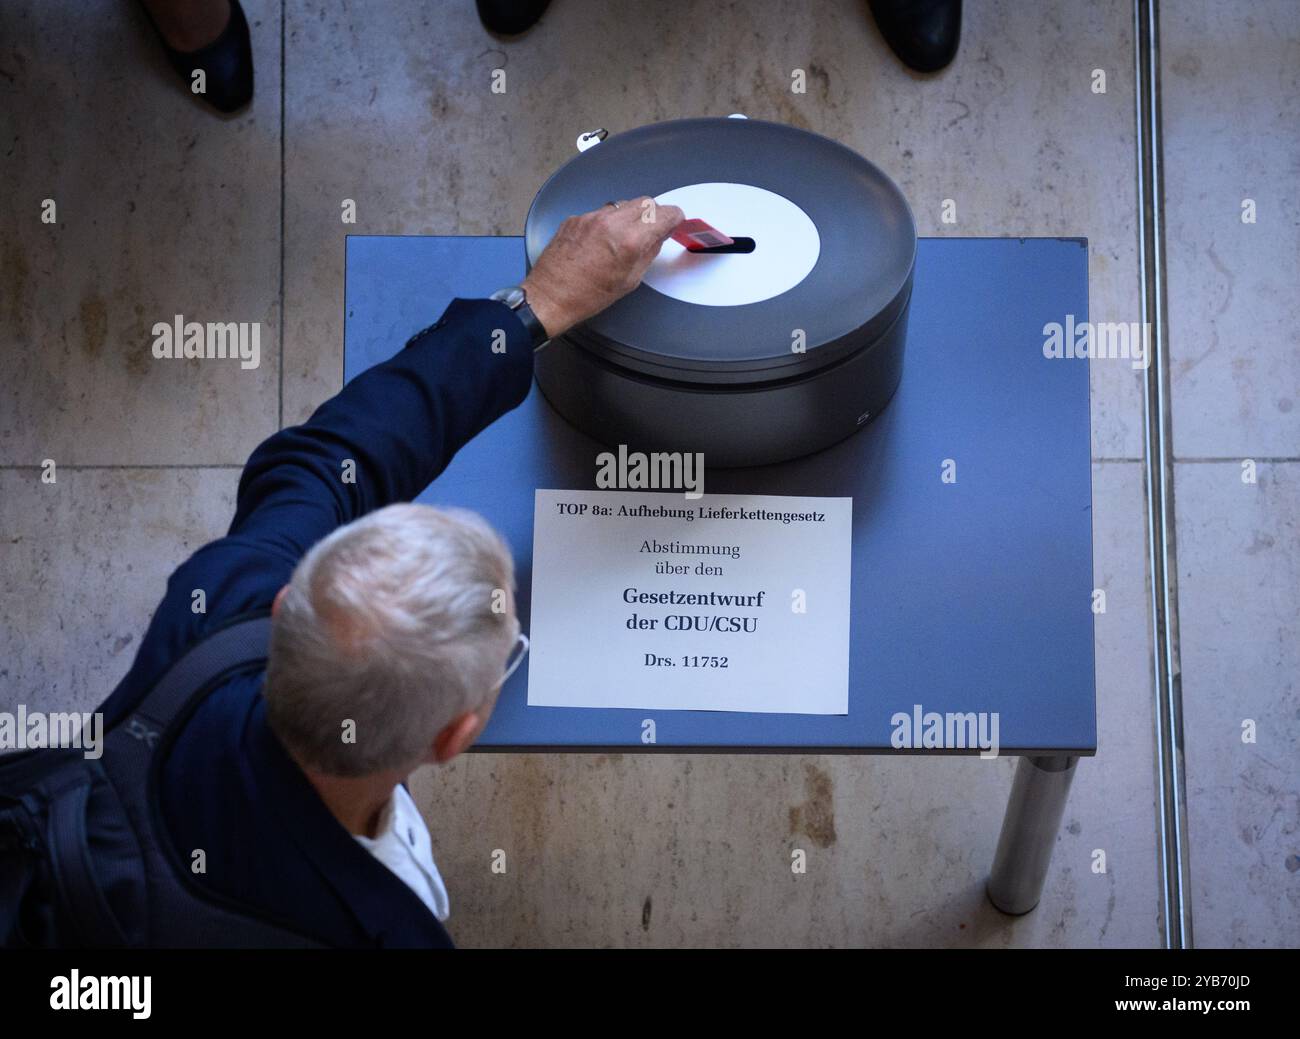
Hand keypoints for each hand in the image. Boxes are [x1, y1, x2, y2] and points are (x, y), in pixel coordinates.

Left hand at [521, 197, 685, 337]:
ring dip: (631, 216)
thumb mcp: (630, 280)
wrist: (550, 296)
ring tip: (626, 237)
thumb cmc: (587, 296)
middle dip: (654, 213)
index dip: (674, 217)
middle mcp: (611, 222)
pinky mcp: (576, 218)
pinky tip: (603, 240)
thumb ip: (648, 253)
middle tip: (654, 229)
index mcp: (629, 240)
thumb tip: (658, 236)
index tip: (675, 221)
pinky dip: (609, 221)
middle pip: (645, 202)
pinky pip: (601, 212)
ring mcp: (591, 217)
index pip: (663, 214)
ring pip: (623, 204)